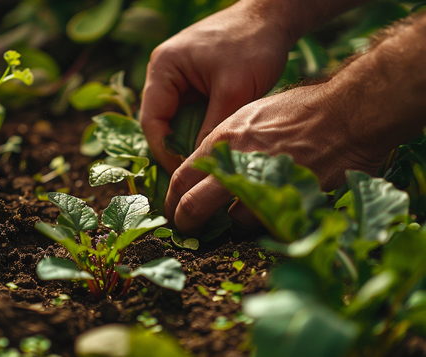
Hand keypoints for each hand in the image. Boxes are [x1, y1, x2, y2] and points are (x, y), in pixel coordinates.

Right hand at [140, 1, 295, 173]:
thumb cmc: (253, 45)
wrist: (273, 17)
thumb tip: (198, 165)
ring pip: (176, 121)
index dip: (165, 150)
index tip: (184, 171)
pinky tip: (213, 144)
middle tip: (194, 172)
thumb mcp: (233, 91)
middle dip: (176, 148)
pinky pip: (190, 114)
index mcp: (163, 69)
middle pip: (160, 123)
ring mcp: (178, 79)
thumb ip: (211, 128)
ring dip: (189, 140)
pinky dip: (200, 129)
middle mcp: (164, 74)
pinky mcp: (194, 84)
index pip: (152, 120)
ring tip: (205, 162)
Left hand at [164, 83, 388, 234]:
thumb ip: (226, 143)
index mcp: (224, 141)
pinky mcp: (289, 202)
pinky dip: (266, 225)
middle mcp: (237, 165)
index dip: (172, 199)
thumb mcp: (251, 115)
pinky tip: (272, 216)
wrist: (345, 115)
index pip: (181, 177)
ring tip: (244, 216)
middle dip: (186, 222)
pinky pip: (268, 225)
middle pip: (194, 207)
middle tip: (187, 229)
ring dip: (235, 223)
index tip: (172, 209)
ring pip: (235, 221)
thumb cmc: (299, 110)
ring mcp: (264, 186)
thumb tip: (208, 167)